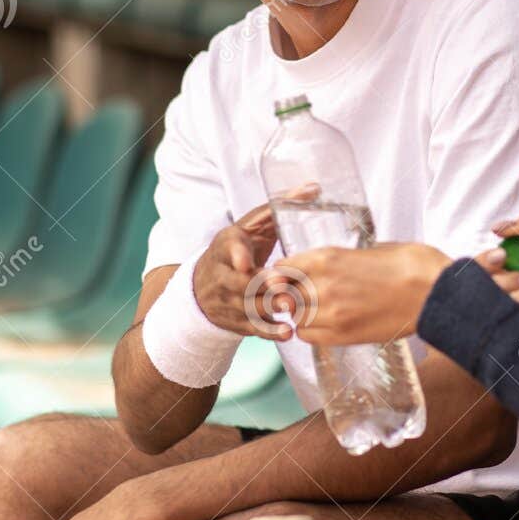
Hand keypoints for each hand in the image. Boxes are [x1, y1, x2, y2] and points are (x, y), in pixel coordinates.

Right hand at [192, 201, 282, 336]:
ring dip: (270, 308)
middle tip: (281, 285)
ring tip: (292, 307)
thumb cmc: (239, 247)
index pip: (229, 247)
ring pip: (247, 306)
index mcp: (227, 244)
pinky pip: (251, 328)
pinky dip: (270, 331)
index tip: (246, 263)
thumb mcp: (251, 225)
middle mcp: (223, 273)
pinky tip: (288, 332)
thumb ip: (279, 207)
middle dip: (260, 284)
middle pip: (240, 281)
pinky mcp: (234, 320)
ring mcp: (227, 299)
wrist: (203, 284)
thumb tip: (315, 187)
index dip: (237, 255)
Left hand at [259, 242, 448, 345]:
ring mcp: (332, 314)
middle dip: (290, 293)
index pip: (283, 268)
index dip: (284, 272)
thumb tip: (331, 264)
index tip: (289, 274)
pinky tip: (324, 323)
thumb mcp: (371, 248)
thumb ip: (343, 258)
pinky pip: (309, 335)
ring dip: (300, 312)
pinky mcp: (344, 335)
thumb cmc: (411, 265)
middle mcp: (323, 286)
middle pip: (284, 294)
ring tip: (316, 308)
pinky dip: (310, 330)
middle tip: (301, 292)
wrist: (435, 293)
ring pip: (295, 316)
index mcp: (328, 258)